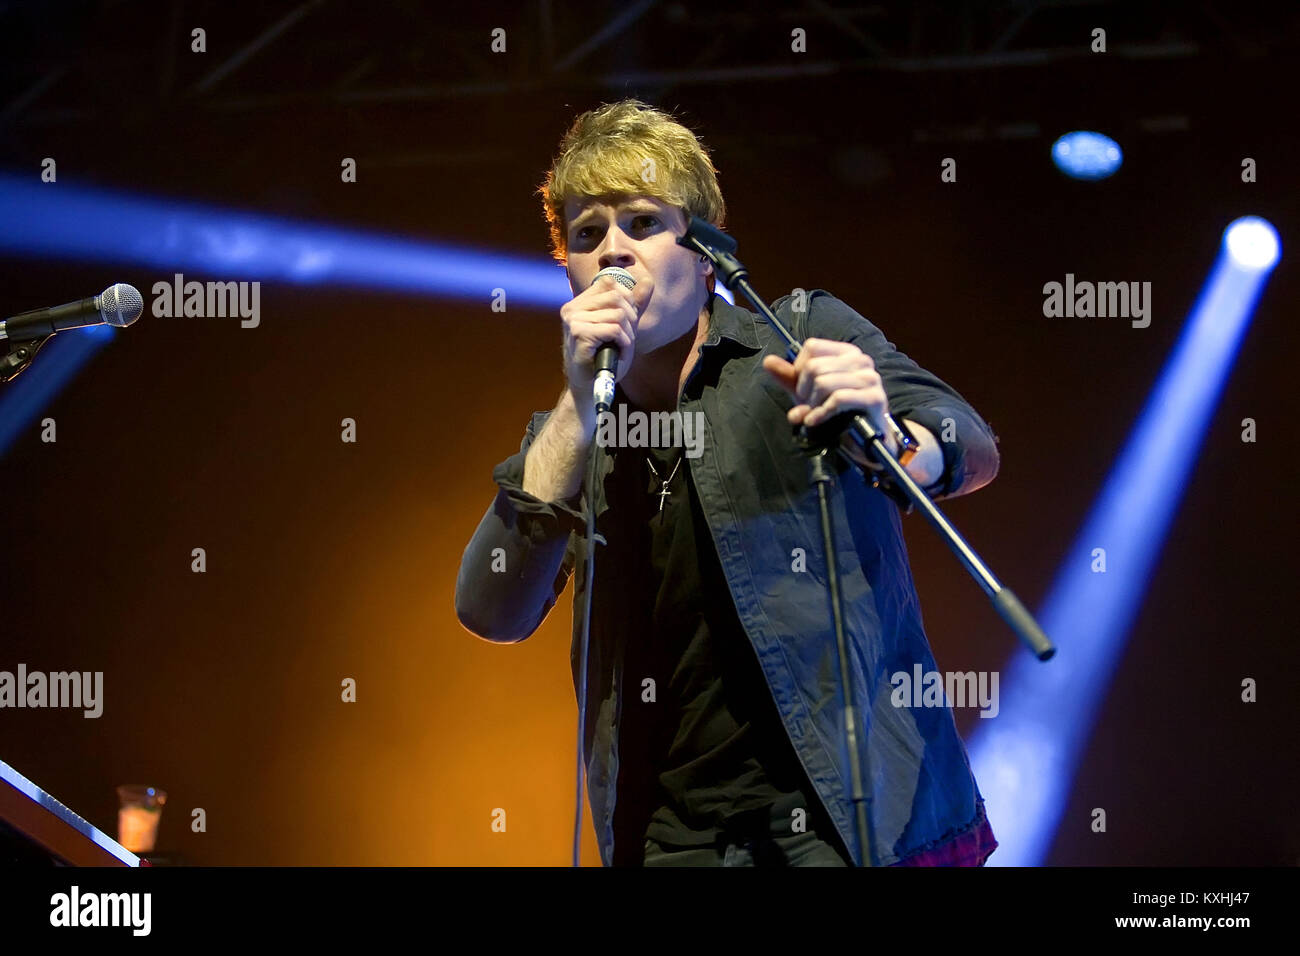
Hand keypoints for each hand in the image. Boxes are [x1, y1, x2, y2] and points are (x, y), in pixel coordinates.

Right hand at [559, 273, 654, 407]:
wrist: (589, 386)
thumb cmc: (605, 357)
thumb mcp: (622, 327)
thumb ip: (634, 304)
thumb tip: (648, 280)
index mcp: (579, 303)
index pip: (609, 283)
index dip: (626, 300)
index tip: (624, 322)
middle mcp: (572, 309)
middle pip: (616, 297)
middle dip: (629, 318)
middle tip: (624, 337)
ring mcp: (573, 321)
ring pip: (617, 314)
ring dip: (627, 333)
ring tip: (620, 346)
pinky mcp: (579, 334)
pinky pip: (614, 329)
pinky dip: (623, 342)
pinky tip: (618, 352)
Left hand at [761, 338, 891, 435]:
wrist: (864, 438)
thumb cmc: (837, 411)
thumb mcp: (809, 392)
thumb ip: (789, 377)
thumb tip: (768, 361)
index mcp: (846, 352)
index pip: (812, 347)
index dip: (799, 369)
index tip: (801, 389)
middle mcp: (861, 360)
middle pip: (814, 367)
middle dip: (803, 391)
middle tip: (806, 407)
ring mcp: (870, 378)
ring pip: (823, 382)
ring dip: (812, 404)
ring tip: (811, 415)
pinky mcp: (874, 398)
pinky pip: (838, 399)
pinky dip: (821, 412)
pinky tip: (815, 421)